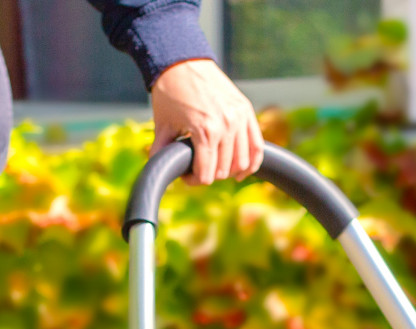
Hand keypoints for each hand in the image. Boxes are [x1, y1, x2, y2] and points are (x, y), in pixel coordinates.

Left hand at [151, 59, 264, 184]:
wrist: (181, 59)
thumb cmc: (169, 91)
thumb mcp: (162, 124)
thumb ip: (161, 151)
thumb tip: (158, 172)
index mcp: (205, 131)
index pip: (207, 175)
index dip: (194, 181)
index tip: (186, 176)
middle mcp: (226, 125)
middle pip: (223, 171)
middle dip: (209, 174)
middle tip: (198, 168)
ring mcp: (239, 118)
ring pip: (241, 162)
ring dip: (229, 170)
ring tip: (217, 167)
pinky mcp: (246, 110)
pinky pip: (257, 146)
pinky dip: (252, 162)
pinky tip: (243, 171)